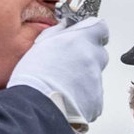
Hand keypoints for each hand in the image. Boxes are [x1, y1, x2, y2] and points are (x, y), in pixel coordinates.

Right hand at [8, 14, 110, 128]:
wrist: (36, 106)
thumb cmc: (33, 76)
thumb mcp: (42, 44)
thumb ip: (60, 33)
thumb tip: (67, 27)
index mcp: (81, 39)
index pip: (100, 28)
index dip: (93, 32)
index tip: (86, 36)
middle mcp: (93, 57)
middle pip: (98, 53)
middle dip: (87, 57)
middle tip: (68, 64)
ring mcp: (97, 79)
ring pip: (95, 75)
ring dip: (83, 77)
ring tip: (63, 85)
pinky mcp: (97, 100)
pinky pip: (93, 94)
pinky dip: (83, 95)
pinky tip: (67, 97)